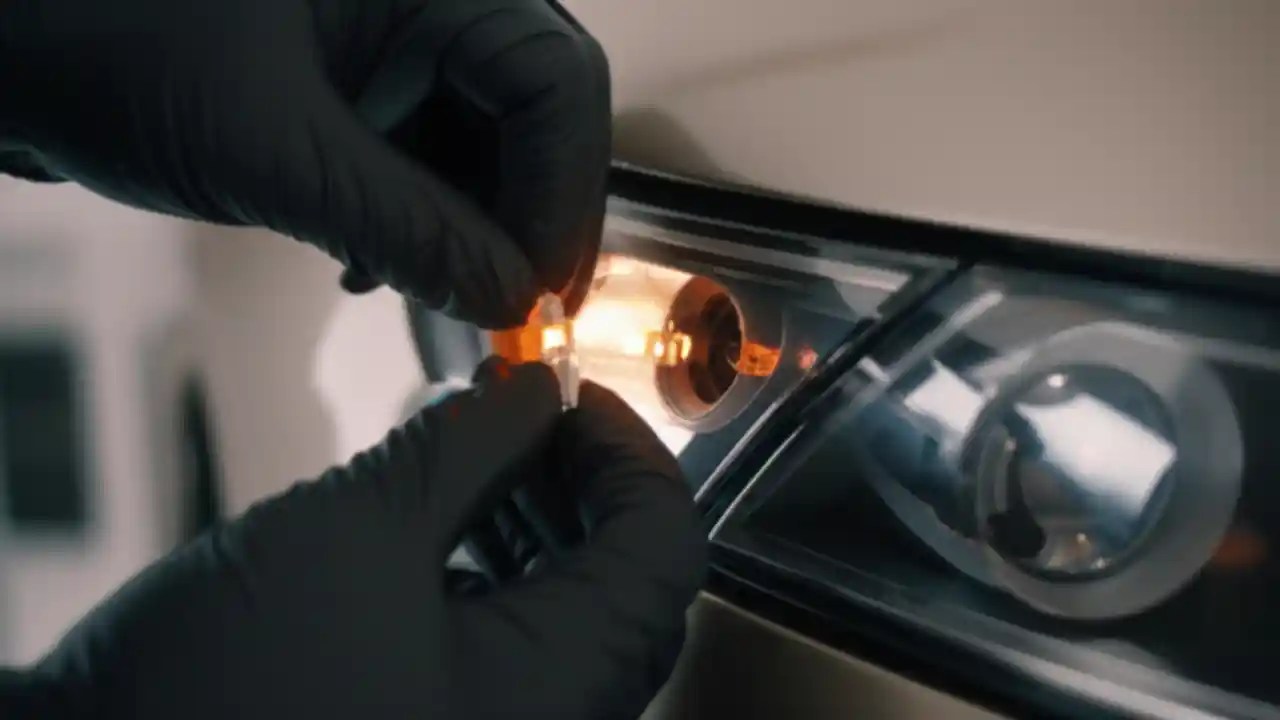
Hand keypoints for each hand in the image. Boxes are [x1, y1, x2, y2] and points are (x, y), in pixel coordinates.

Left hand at [0, 0, 609, 327]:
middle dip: (526, 217)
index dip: (559, 191)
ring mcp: (395, 46)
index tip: (534, 288)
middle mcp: (427, 6)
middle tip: (511, 308)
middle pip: (537, 114)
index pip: (552, 79)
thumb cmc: (113, 49)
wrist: (17, 47)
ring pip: (490, 148)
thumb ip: (406, 229)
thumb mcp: (275, 153)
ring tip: (428, 293)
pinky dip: (421, 225)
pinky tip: (370, 266)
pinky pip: (432, 162)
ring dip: (471, 234)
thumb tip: (508, 299)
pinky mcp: (362, 89)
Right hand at [33, 363, 704, 718]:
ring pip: (572, 615)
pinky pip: (515, 650)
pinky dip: (497, 570)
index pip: (665, 549)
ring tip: (480, 445)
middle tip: (526, 408)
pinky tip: (444, 513)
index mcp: (558, 692)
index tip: (574, 389)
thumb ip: (466, 448)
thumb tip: (530, 386)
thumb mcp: (358, 532)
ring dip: (539, 517)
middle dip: (581, 477)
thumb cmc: (213, 689)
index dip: (629, 448)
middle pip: (626, 582)